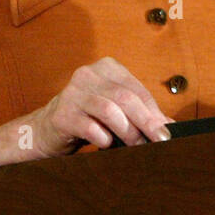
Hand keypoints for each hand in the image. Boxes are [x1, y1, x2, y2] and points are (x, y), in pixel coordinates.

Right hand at [28, 57, 173, 156]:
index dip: (154, 111)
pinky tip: (107, 144)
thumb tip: (167, 126)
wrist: (46, 131)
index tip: (167, 131)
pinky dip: (104, 138)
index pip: (136, 89)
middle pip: (125, 98)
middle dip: (146, 122)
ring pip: (110, 111)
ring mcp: (72, 94)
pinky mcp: (62, 115)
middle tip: (159, 141)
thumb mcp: (115, 110)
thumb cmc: (87, 119)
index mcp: (105, 68)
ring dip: (128, 132)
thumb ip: (138, 113)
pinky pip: (90, 127)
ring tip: (135, 146)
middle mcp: (87, 75)